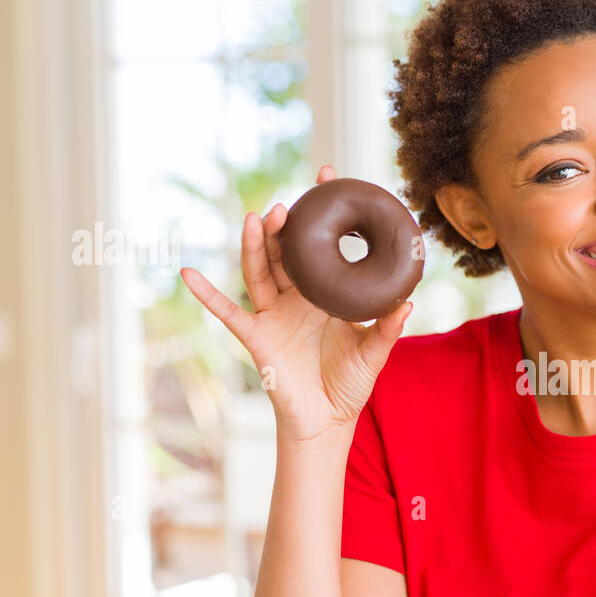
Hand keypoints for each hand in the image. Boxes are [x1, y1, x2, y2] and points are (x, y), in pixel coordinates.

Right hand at [180, 164, 412, 446]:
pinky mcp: (256, 336)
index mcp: (324, 293)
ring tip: (253, 219)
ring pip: (259, 271)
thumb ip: (386, 329)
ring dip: (254, 246)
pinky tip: (189, 274)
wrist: (327, 420)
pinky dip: (206, 295)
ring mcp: (273, 314)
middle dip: (284, 226)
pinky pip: (227, 312)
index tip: (327, 175)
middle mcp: (296, 297)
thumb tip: (406, 303)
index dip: (321, 213)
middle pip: (284, 252)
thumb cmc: (350, 384)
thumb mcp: (373, 354)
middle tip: (289, 205)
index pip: (320, 246)